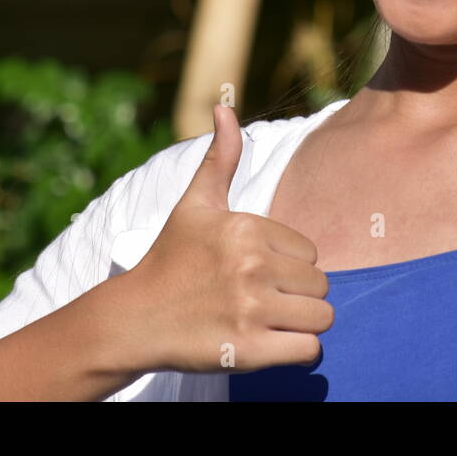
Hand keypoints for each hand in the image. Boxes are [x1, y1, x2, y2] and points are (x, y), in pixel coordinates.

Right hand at [107, 104, 332, 375]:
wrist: (134, 318)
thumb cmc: (171, 259)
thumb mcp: (195, 203)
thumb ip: (220, 157)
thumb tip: (224, 104)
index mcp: (246, 229)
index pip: (310, 252)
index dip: (288, 265)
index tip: (254, 273)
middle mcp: (252, 266)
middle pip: (320, 285)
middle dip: (298, 295)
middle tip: (261, 300)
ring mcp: (251, 309)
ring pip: (321, 317)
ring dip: (302, 324)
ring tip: (269, 321)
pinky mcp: (251, 350)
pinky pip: (309, 350)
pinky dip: (297, 351)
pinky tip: (270, 344)